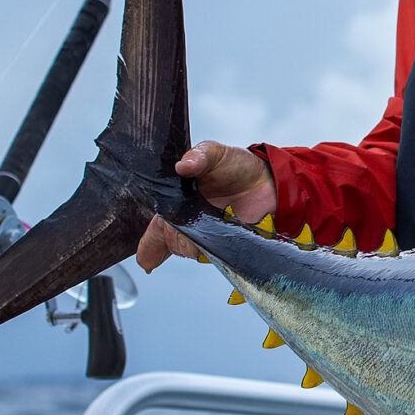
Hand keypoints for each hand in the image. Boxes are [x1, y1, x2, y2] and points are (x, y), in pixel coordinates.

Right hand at [135, 141, 276, 271]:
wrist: (268, 179)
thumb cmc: (234, 164)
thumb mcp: (214, 153)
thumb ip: (198, 156)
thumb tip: (183, 166)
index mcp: (175, 204)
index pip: (155, 231)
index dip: (148, 248)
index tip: (147, 261)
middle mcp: (187, 224)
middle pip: (172, 242)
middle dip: (176, 238)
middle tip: (193, 219)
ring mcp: (207, 236)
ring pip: (190, 251)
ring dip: (195, 245)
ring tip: (210, 223)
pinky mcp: (227, 243)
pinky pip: (216, 256)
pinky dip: (216, 251)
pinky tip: (221, 238)